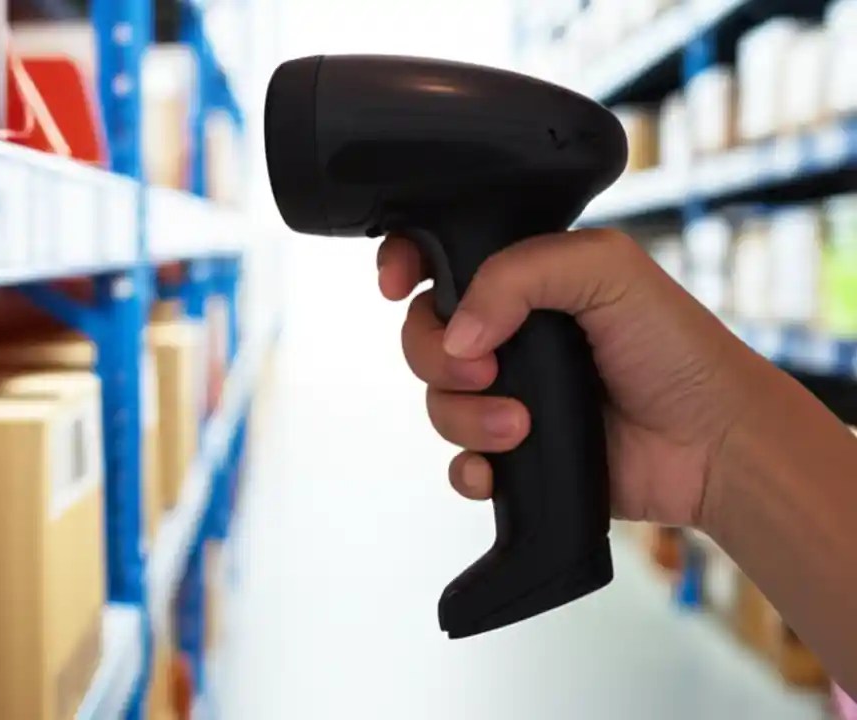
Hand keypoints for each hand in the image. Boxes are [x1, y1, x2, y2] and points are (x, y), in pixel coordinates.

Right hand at [378, 228, 767, 527]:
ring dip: (465, 417)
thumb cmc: (676, 348)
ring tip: (523, 426)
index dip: (404, 265)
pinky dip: (468, 468)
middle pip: (422, 337)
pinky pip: (459, 463)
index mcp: (523, 282)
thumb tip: (457, 332)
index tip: (398, 284)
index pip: (439, 259)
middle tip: (488, 370)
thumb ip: (518, 274)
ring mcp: (508, 397)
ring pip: (435, 402)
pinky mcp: (516, 457)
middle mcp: (508, 337)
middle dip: (435, 356)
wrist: (712, 443)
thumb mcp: (606, 268)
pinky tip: (496, 469)